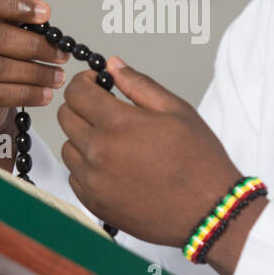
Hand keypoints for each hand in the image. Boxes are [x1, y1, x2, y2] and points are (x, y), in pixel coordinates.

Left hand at [57, 57, 249, 253]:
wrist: (208, 209)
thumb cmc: (198, 160)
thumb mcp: (176, 110)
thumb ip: (139, 84)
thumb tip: (112, 65)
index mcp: (116, 124)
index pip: (76, 92)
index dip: (84, 81)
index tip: (96, 83)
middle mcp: (98, 152)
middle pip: (66, 117)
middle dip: (82, 106)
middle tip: (105, 109)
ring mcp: (93, 181)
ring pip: (68, 147)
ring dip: (83, 138)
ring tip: (114, 142)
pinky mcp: (94, 203)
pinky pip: (75, 176)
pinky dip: (87, 168)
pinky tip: (114, 167)